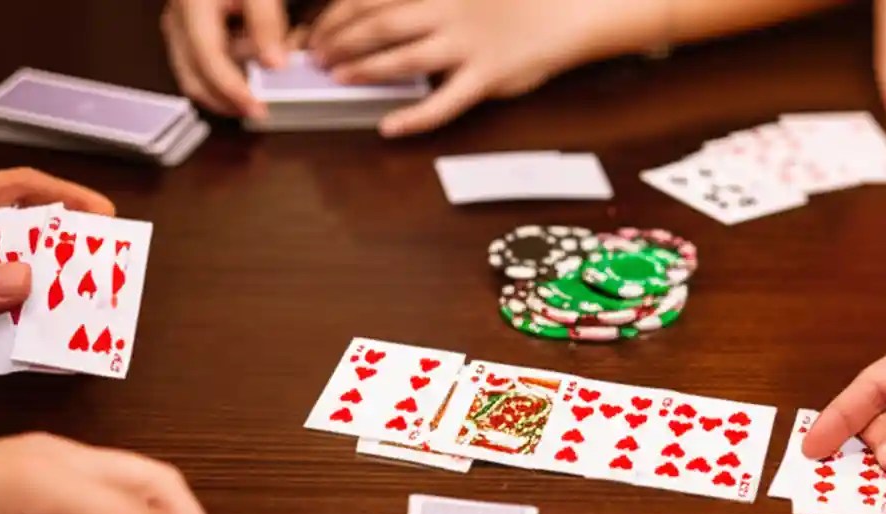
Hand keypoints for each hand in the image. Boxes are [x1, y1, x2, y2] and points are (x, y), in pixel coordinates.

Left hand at [0, 168, 113, 364]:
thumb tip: (24, 281)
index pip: (14, 189)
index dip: (63, 197)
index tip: (104, 215)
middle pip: (21, 235)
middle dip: (60, 251)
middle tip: (101, 269)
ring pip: (10, 278)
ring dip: (41, 294)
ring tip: (79, 308)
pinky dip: (16, 325)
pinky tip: (39, 336)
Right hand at [161, 0, 290, 117]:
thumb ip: (267, 21)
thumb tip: (275, 64)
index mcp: (192, 7)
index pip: (208, 59)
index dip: (232, 90)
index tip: (258, 108)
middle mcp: (177, 21)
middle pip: (194, 78)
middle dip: (226, 101)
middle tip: (260, 112)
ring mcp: (177, 28)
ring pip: (193, 77)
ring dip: (222, 94)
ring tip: (254, 97)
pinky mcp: (185, 32)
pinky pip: (198, 66)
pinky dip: (220, 79)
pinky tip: (245, 77)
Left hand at [309, 0, 588, 136]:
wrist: (569, 10)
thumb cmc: (518, 0)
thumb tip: (381, 8)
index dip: (337, 13)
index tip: (315, 29)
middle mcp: (447, 11)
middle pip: (378, 24)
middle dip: (340, 40)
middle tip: (315, 56)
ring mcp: (467, 46)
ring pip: (403, 58)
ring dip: (365, 69)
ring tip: (339, 79)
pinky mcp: (486, 77)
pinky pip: (444, 103)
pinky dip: (414, 118)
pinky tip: (390, 128)